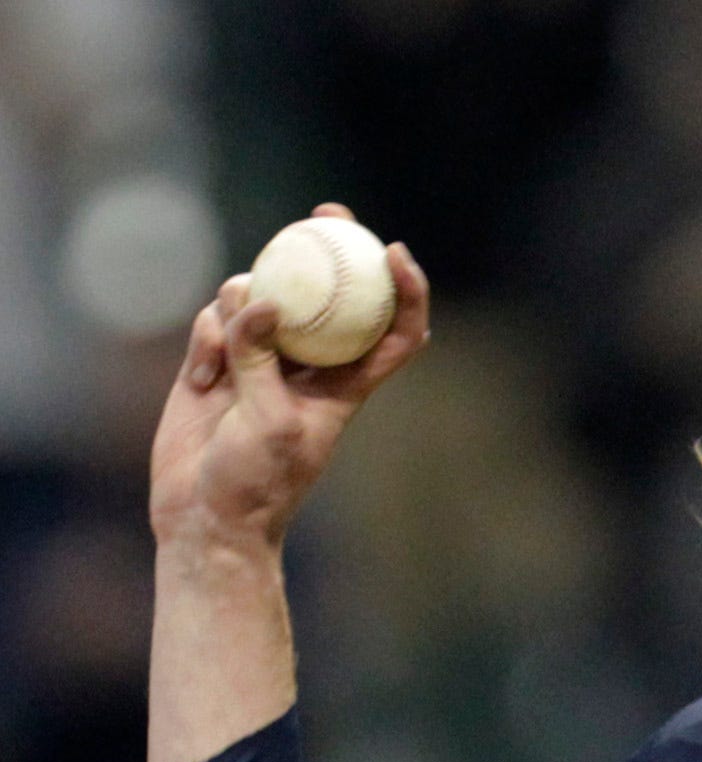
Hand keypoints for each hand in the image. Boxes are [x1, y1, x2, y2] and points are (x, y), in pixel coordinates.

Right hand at [149, 202, 430, 549]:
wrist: (205, 513)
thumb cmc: (255, 484)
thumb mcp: (270, 423)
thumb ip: (264, 359)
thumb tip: (258, 301)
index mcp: (346, 388)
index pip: (393, 334)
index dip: (405, 292)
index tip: (395, 253)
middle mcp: (310, 367)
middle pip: (331, 295)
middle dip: (331, 247)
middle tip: (326, 211)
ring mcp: (263, 359)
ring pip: (262, 297)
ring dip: (243, 308)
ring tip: (225, 362)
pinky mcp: (219, 360)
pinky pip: (216, 321)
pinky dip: (207, 340)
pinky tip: (199, 382)